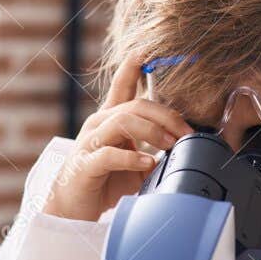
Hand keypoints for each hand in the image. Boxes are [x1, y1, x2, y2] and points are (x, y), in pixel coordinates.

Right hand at [45, 57, 192, 221]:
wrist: (73, 209)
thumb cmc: (105, 181)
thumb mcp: (135, 161)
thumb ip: (154, 149)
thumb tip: (183, 145)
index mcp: (110, 120)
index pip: (122, 86)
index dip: (132, 67)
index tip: (146, 50)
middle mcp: (98, 125)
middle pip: (135, 106)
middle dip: (166, 117)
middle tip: (187, 133)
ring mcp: (90, 143)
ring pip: (122, 122)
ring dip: (152, 132)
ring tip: (170, 144)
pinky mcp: (85, 165)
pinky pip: (109, 154)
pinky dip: (131, 158)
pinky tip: (148, 163)